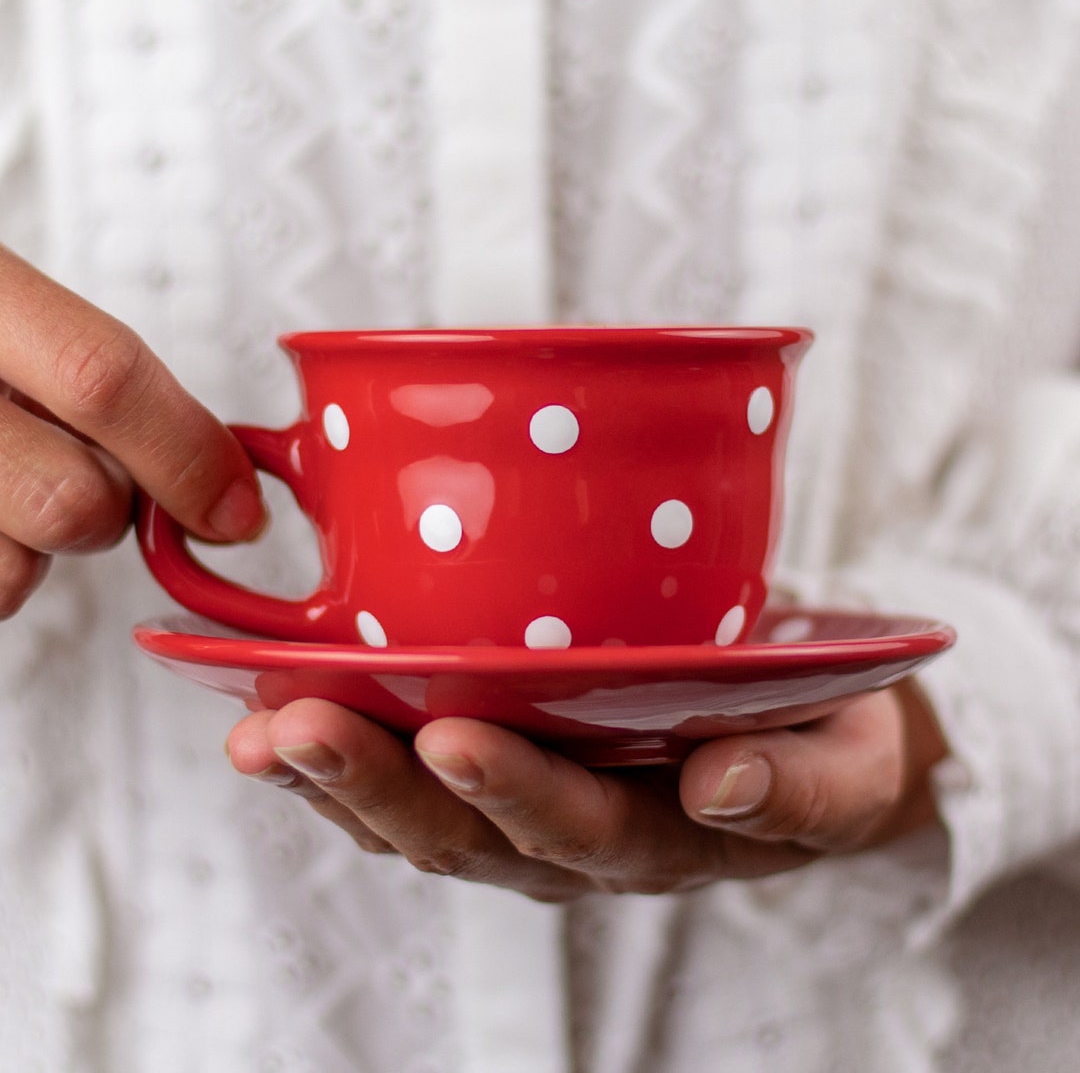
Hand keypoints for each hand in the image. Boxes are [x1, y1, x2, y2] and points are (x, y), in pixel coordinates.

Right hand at [0, 245, 265, 616]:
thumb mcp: (4, 312)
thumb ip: (97, 381)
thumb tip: (220, 479)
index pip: (106, 376)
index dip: (187, 452)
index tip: (235, 508)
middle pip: (72, 500)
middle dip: (104, 514)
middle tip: (80, 483)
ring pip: (9, 575)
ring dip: (30, 553)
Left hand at [226, 681, 946, 901]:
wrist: (804, 721)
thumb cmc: (824, 728)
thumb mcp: (848, 760)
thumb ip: (803, 787)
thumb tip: (721, 784)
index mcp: (667, 837)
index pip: (585, 831)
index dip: (518, 795)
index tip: (453, 738)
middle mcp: (583, 836)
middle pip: (471, 838)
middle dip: (383, 788)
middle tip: (301, 732)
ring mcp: (531, 810)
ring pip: (421, 819)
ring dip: (337, 779)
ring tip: (262, 733)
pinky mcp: (501, 771)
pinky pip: (410, 783)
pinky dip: (343, 758)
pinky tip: (278, 719)